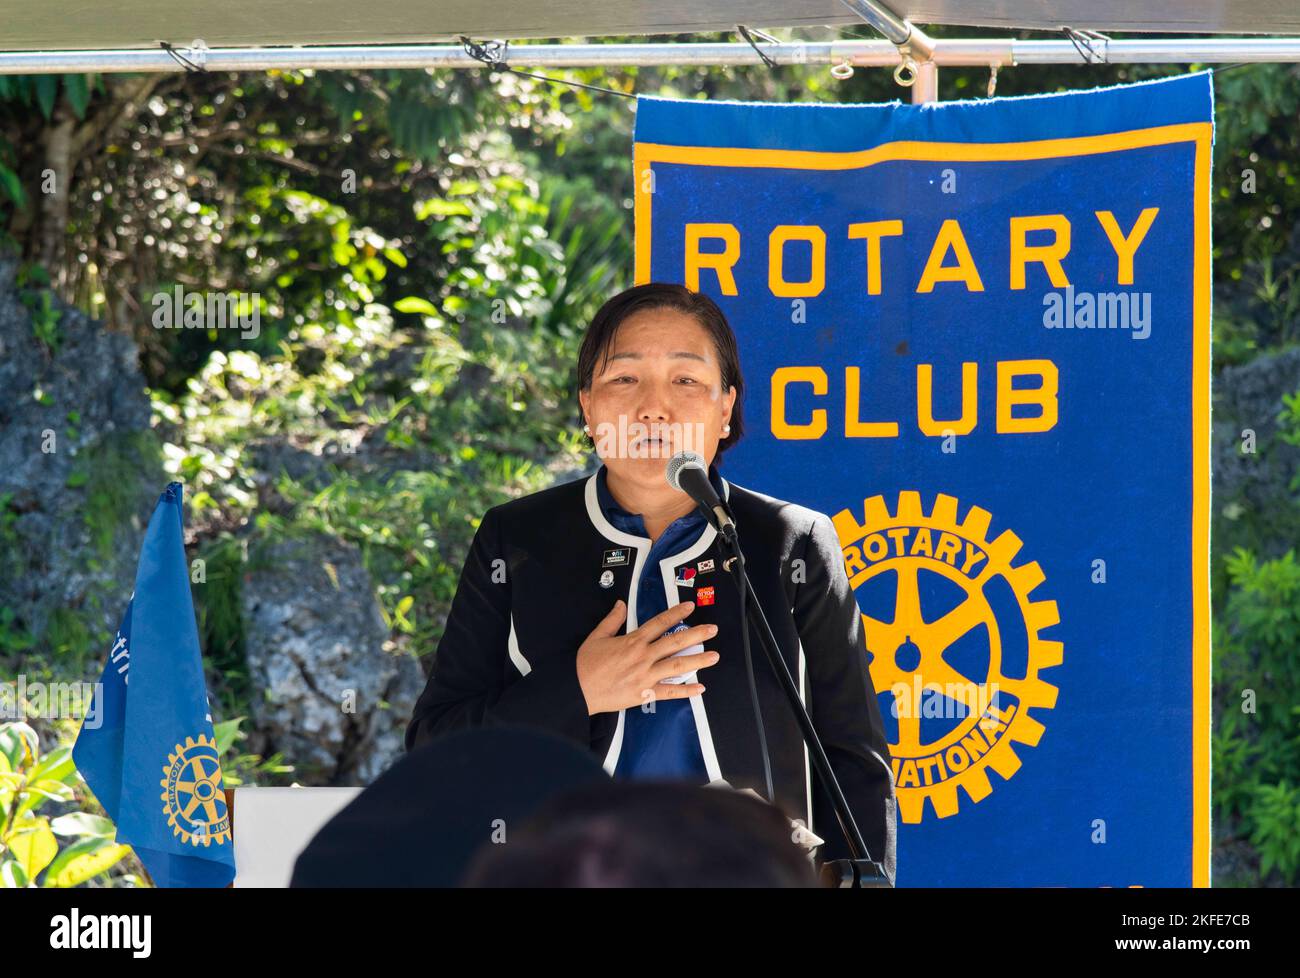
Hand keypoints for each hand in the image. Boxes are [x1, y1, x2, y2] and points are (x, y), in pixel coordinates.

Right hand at [576, 600, 719, 714]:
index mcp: (633, 641)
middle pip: (675, 643)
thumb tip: (620, 604)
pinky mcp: (645, 693)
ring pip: (677, 666)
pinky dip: (685, 691)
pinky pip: (669, 692)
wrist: (578, 689)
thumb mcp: (597, 636)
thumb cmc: (586, 664)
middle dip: (696, 634)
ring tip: (714, 656)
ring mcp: (646, 676)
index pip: (659, 623)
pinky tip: (700, 688)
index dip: (676, 613)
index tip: (689, 607)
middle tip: (712, 630)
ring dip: (697, 661)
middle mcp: (643, 656)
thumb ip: (612, 620)